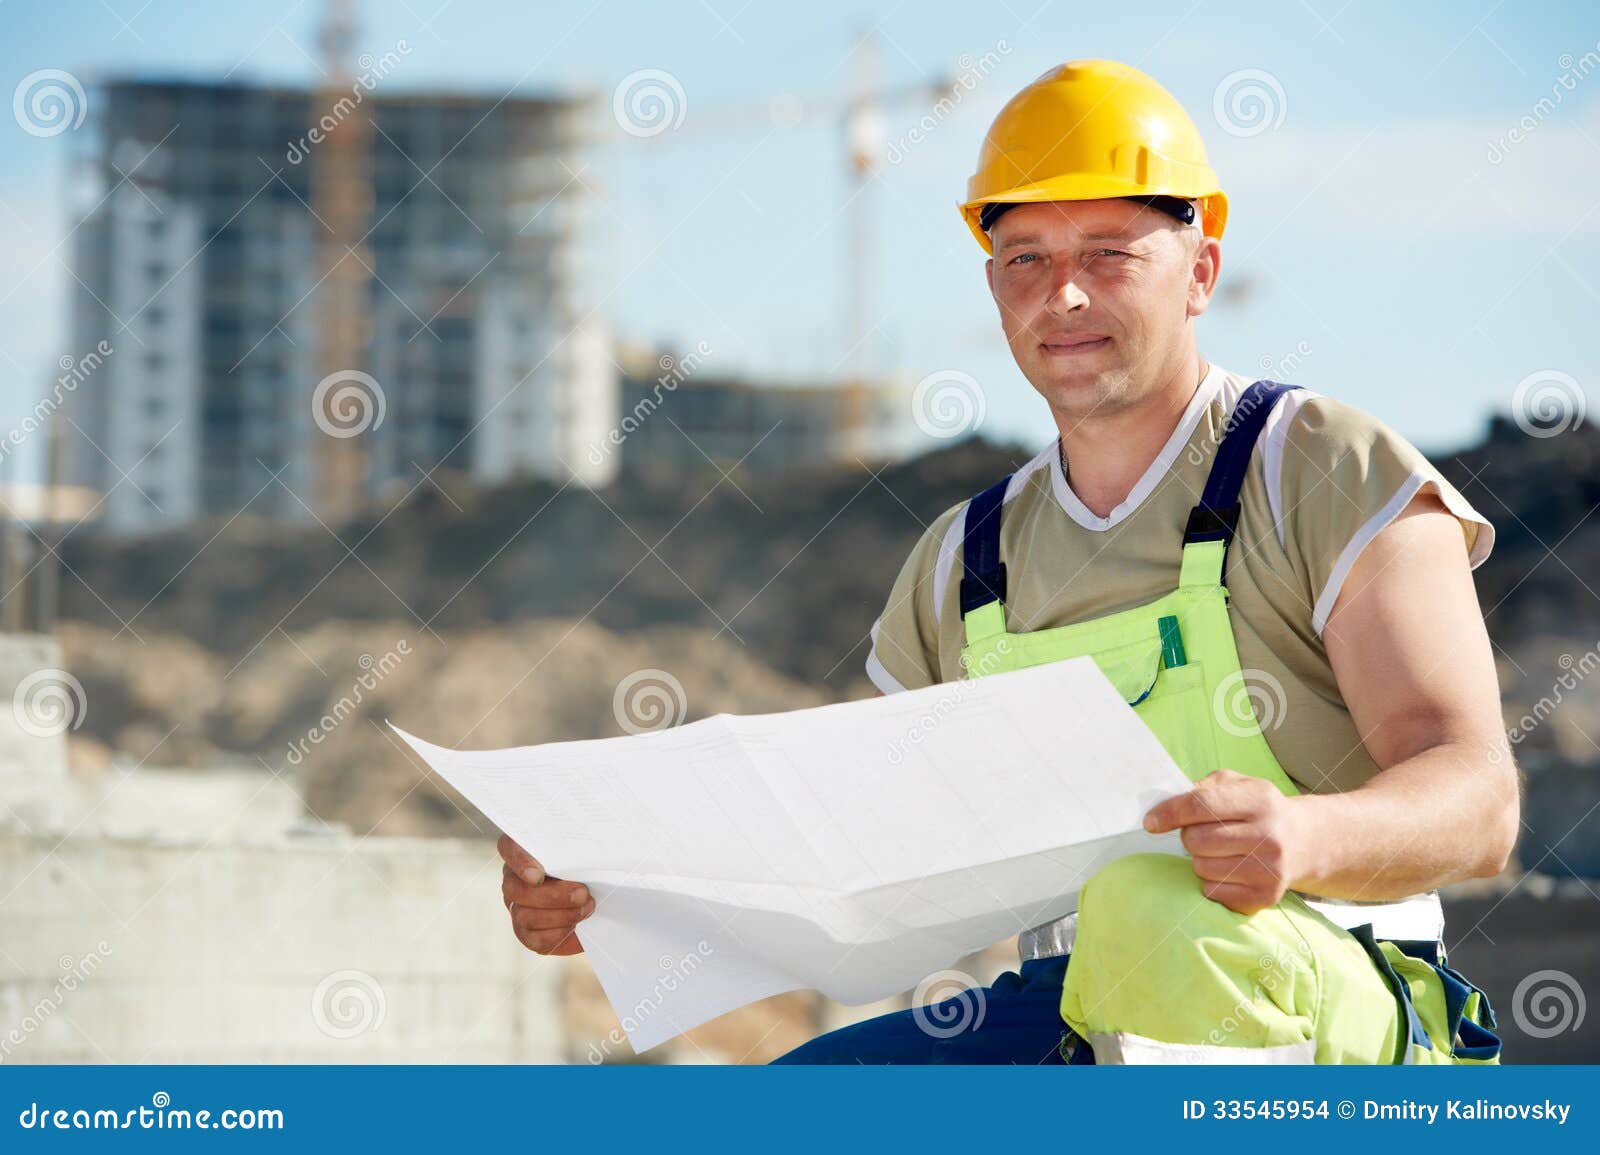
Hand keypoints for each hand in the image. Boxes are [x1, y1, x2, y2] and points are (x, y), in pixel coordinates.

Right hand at [497, 833, 594, 955]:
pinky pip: (534, 938)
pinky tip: (575, 924)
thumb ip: (578, 852)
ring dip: (561, 914)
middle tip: (581, 894)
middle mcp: (514, 880)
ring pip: (524, 915)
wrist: (595, 903)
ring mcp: (517, 908)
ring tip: (585, 908)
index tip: (538, 874)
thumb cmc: (589, 873)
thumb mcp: (586, 857)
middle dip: (552, 895)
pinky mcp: (527, 934)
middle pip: (514, 888)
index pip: (508, 847)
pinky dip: (559, 932)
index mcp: (525, 854)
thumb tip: (587, 851)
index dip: (519, 860)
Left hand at [1142, 769, 1310, 914]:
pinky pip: (1213, 891)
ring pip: (1201, 867)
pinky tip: (1231, 869)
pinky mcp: (1266, 896)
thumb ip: (1203, 787)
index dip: (1170, 813)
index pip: (1202, 805)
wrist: (1304, 841)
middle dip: (1189, 836)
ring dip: (1201, 859)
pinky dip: (1212, 881)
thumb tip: (1165, 805)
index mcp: (1259, 799)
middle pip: (1196, 840)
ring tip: (1221, 851)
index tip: (1150, 822)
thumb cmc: (1259, 809)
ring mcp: (1269, 869)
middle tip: (1204, 833)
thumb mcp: (1238, 784)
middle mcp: (1268, 835)